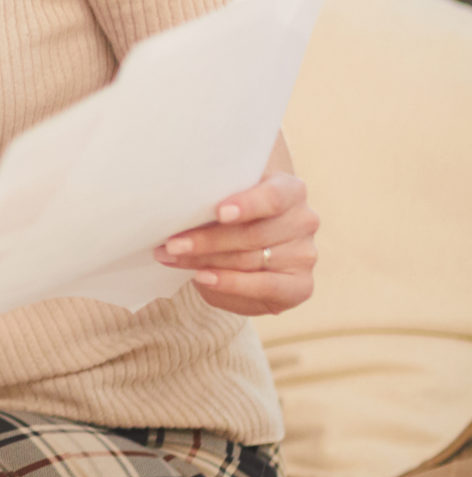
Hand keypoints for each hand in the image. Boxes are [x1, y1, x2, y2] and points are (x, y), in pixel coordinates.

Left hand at [157, 168, 315, 316]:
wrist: (246, 245)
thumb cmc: (230, 214)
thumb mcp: (224, 197)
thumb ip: (214, 197)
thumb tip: (175, 207)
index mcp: (290, 190)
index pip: (273, 196)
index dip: (248, 205)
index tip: (219, 212)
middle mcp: (303, 220)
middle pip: (252, 234)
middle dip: (206, 240)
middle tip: (171, 244)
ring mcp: (305, 254)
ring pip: (249, 260)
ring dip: (205, 261)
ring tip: (171, 258)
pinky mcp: (300, 285)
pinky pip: (264, 287)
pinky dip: (230, 283)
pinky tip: (203, 278)